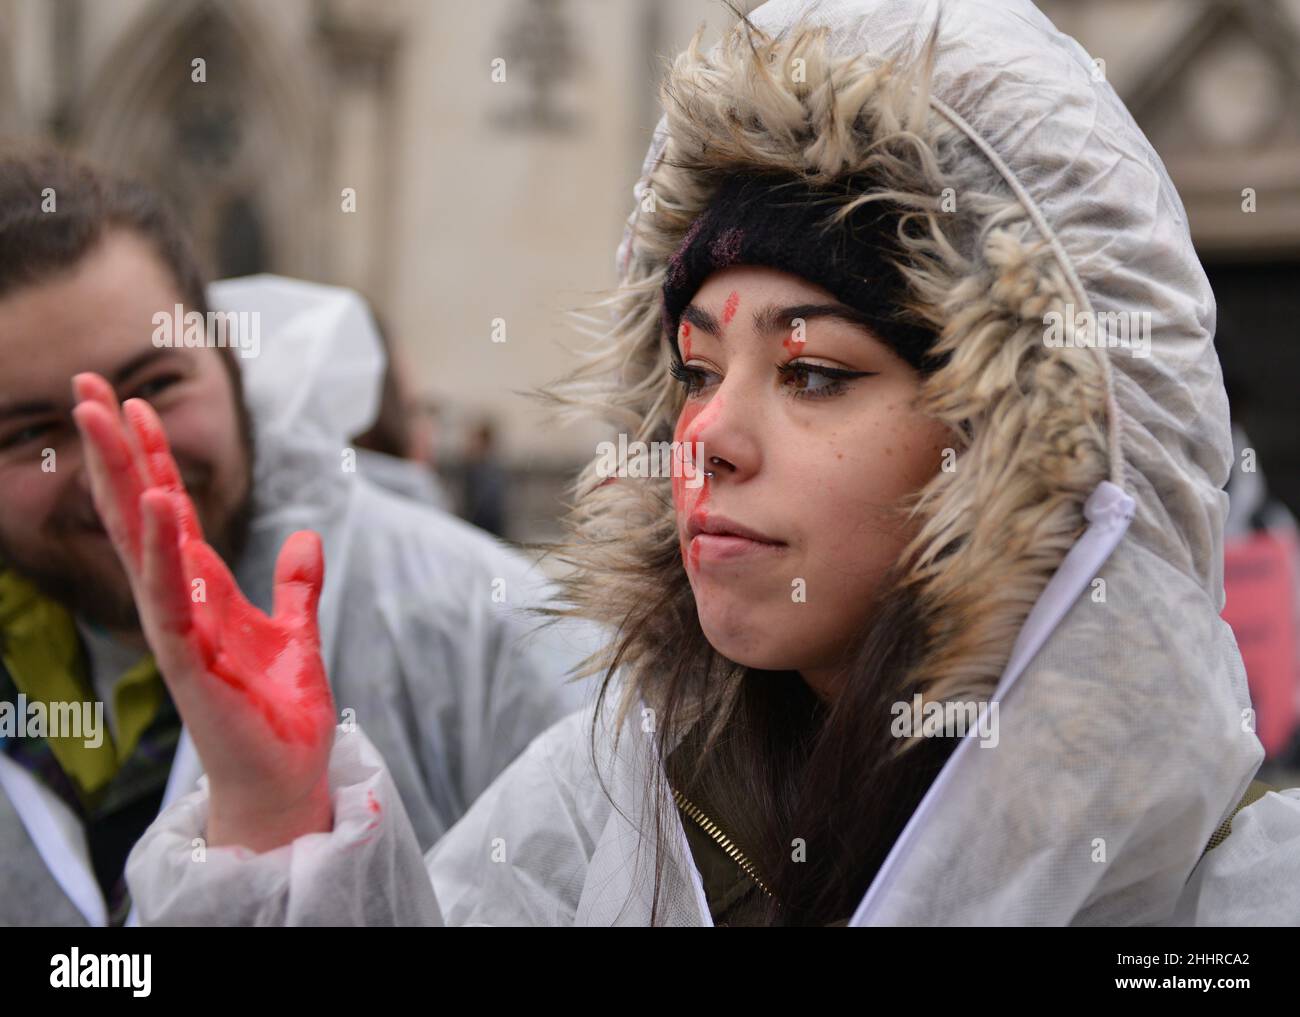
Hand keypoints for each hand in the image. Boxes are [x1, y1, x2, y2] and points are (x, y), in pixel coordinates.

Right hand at [71, 372, 336, 851]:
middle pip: (135, 511)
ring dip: (122, 478)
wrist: (285, 774)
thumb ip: (297, 583)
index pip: (165, 508)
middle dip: (112, 449)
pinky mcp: (190, 661)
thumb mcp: (295, 631)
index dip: (147, 455)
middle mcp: (176, 601)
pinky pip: (172, 599)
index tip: (128, 400)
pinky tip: (157, 504)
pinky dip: (164, 553)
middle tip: (86, 385)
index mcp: (198, 588)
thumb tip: (305, 535)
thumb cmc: (277, 708)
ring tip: (104, 419)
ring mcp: (177, 629)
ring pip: (139, 543)